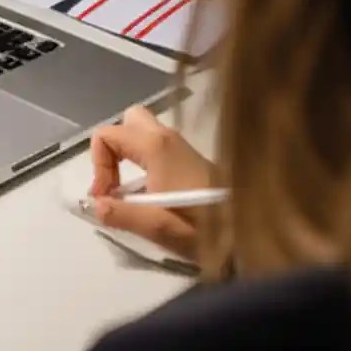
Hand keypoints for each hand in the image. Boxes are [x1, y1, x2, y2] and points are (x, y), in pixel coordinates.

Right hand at [88, 105, 213, 258]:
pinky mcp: (193, 159)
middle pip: (128, 121)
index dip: (97, 165)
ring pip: (143, 132)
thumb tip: (95, 206)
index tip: (107, 197)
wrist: (255, 230)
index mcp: (156, 147)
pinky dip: (144, 162)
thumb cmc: (207, 226)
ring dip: (128, 156)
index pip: (107, 135)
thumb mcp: (160, 227)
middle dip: (112, 149)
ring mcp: (183, 146)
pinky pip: (158, 147)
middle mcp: (169, 137)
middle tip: (116, 183)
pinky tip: (152, 195)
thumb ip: (121, 214)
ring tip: (130, 193)